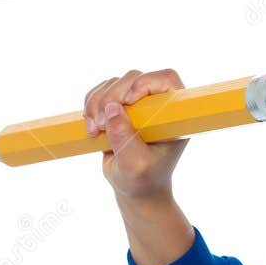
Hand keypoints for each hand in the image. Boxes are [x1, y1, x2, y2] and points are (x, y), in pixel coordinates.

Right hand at [84, 69, 189, 203]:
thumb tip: (113, 109)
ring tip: (94, 130)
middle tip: (101, 126)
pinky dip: (90, 104)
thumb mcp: (134, 164)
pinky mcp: (120, 106)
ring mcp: (139, 104)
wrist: (135, 187)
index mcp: (174, 117)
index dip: (146, 82)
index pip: (168, 80)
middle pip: (134, 77)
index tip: (129, 102)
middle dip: (111, 97)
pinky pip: (101, 91)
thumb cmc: (144, 179)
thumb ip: (125, 138)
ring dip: (97, 103)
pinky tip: (90, 126)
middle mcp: (159, 106)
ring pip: (114, 83)